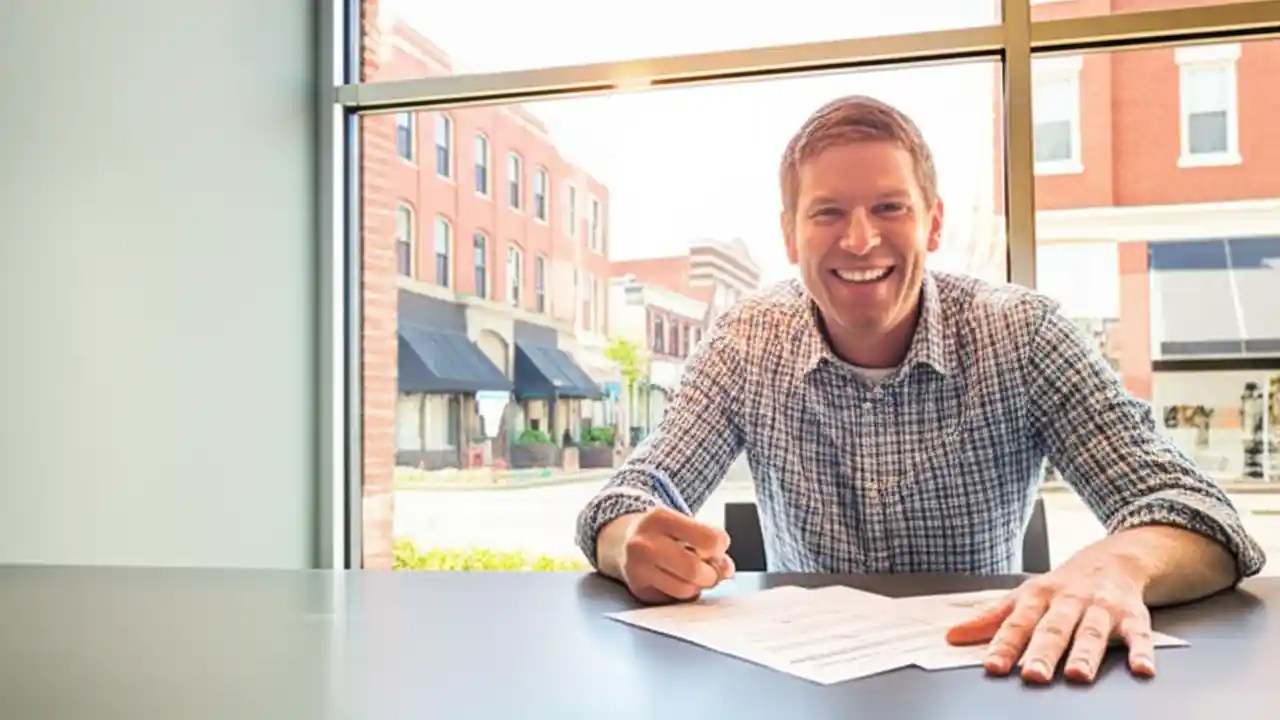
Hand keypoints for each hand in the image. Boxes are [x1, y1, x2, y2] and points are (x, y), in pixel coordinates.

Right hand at [614, 508, 734, 603]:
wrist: (624, 541)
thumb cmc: (663, 534)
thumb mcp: (684, 525)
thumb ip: (710, 543)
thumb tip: (725, 571)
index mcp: (660, 518)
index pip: (708, 539)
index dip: (720, 548)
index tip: (716, 548)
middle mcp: (644, 543)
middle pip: (695, 569)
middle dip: (711, 574)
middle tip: (709, 570)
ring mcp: (637, 568)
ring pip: (685, 589)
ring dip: (698, 586)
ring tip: (693, 576)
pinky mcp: (638, 589)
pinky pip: (674, 600)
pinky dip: (684, 594)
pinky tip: (678, 581)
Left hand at [945, 553, 1154, 683]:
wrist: (1112, 559)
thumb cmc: (1061, 586)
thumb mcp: (1023, 597)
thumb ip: (990, 619)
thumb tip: (951, 636)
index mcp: (1038, 597)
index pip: (1018, 624)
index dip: (1004, 645)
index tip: (993, 666)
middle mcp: (1069, 601)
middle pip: (1054, 629)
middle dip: (1043, 652)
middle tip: (1033, 676)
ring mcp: (1101, 607)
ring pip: (1092, 632)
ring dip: (1086, 654)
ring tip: (1078, 674)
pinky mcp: (1132, 615)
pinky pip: (1138, 635)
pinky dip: (1142, 652)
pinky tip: (1142, 669)